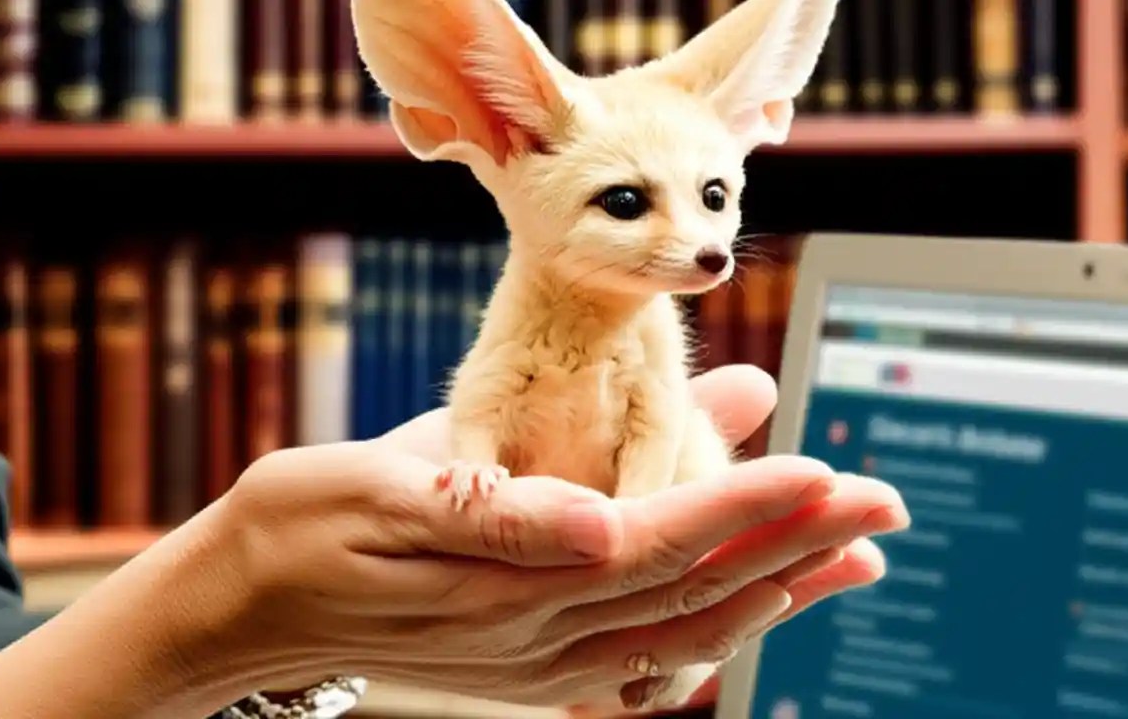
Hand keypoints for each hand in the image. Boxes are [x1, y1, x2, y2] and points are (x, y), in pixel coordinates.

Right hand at [187, 363, 896, 710]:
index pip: (658, 543)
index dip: (747, 508)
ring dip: (776, 589)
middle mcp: (539, 631)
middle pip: (695, 588)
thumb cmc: (302, 525)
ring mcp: (538, 656)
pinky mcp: (529, 657)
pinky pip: (646, 653)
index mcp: (508, 581)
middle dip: (795, 543)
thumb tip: (605, 519)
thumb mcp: (379, 491)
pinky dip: (714, 624)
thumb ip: (495, 509)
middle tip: (883, 504)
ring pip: (685, 627)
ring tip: (851, 555)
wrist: (244, 601)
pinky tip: (753, 605)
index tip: (826, 470)